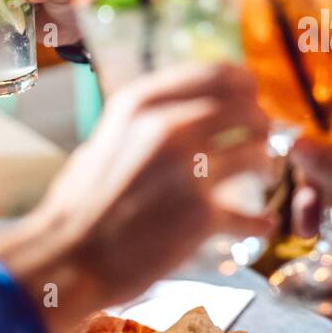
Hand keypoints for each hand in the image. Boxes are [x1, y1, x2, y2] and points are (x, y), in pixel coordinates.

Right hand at [0, 62, 273, 332]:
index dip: (244, 85)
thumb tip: (180, 106)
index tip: (252, 97)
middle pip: (248, 110)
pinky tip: (261, 225)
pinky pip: (250, 214)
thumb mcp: (105, 139)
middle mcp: (169, 127)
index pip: (217, 74)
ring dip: (266, 165)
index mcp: (143, 103)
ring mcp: (189, 169)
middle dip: (261, 125)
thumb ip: (143, 120)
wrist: (65, 259)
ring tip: (265, 176)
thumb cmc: (79, 205)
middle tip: (262, 140)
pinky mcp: (201, 215)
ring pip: (257, 153)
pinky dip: (259, 222)